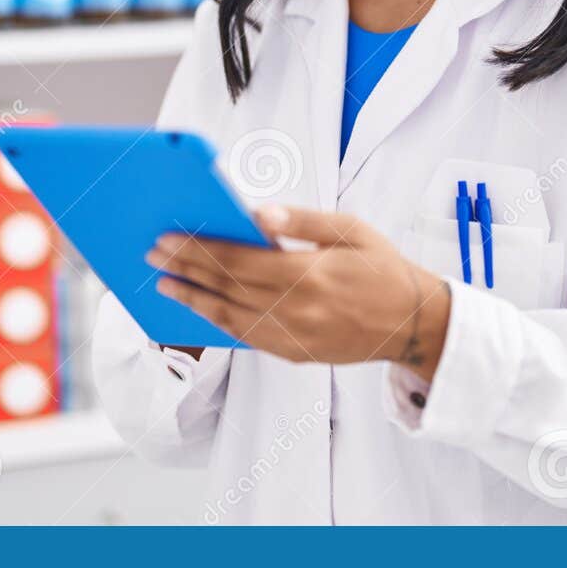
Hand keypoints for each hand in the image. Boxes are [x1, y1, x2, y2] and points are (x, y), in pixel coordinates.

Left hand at [146, 205, 451, 381]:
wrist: (412, 322)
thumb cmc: (382, 268)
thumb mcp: (352, 230)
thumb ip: (303, 221)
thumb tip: (256, 214)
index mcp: (308, 274)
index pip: (238, 261)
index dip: (199, 250)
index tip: (168, 239)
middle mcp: (295, 310)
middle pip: (226, 288)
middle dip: (186, 270)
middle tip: (154, 257)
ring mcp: (293, 337)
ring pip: (229, 318)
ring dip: (193, 300)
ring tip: (166, 285)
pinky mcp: (294, 353)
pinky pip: (246, 338)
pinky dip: (218, 323)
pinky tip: (201, 309)